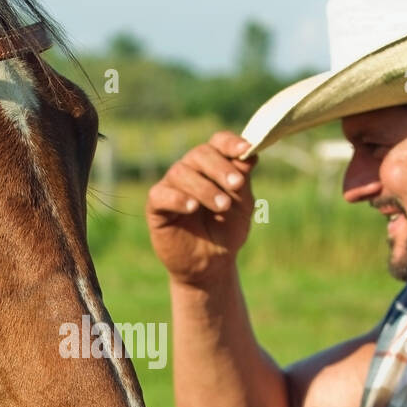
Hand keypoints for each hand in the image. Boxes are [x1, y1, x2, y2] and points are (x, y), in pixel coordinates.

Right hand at [146, 131, 255, 286]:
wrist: (211, 263)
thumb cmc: (226, 230)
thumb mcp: (242, 205)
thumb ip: (242, 180)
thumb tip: (250, 154)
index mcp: (212, 165)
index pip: (217, 142)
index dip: (231, 142)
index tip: (246, 149)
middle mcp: (190, 170)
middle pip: (200, 154)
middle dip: (220, 168)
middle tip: (237, 186)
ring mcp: (171, 186)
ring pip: (181, 173)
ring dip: (205, 188)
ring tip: (222, 206)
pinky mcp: (156, 206)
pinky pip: (161, 194)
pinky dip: (178, 198)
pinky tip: (192, 207)